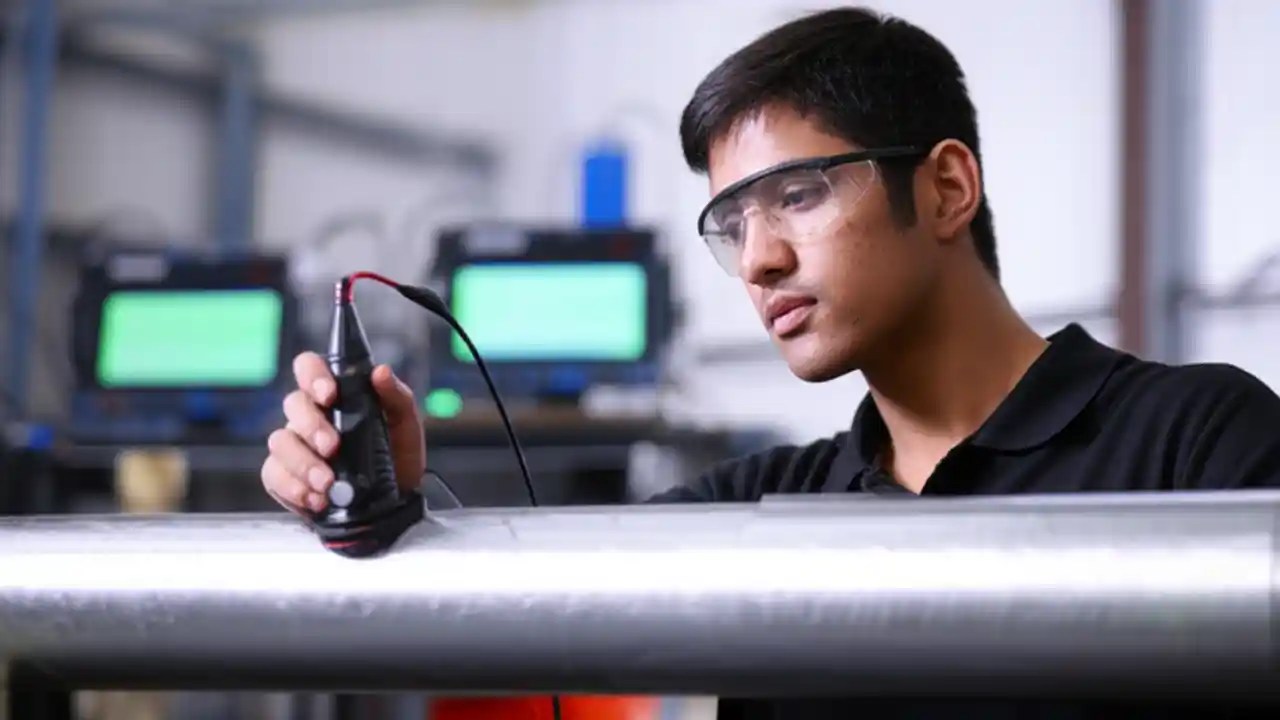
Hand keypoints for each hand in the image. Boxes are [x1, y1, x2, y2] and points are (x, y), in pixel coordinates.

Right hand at [260, 351, 425, 514]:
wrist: (396, 501)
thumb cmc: (397, 455)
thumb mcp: (405, 424)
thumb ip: (396, 396)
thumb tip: (380, 372)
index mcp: (335, 396)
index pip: (309, 368)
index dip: (313, 375)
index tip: (329, 394)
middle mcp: (310, 417)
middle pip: (293, 404)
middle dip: (311, 425)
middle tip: (332, 446)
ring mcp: (295, 446)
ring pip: (280, 442)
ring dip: (303, 462)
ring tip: (328, 483)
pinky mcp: (285, 477)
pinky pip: (273, 475)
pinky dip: (293, 487)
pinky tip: (317, 498)